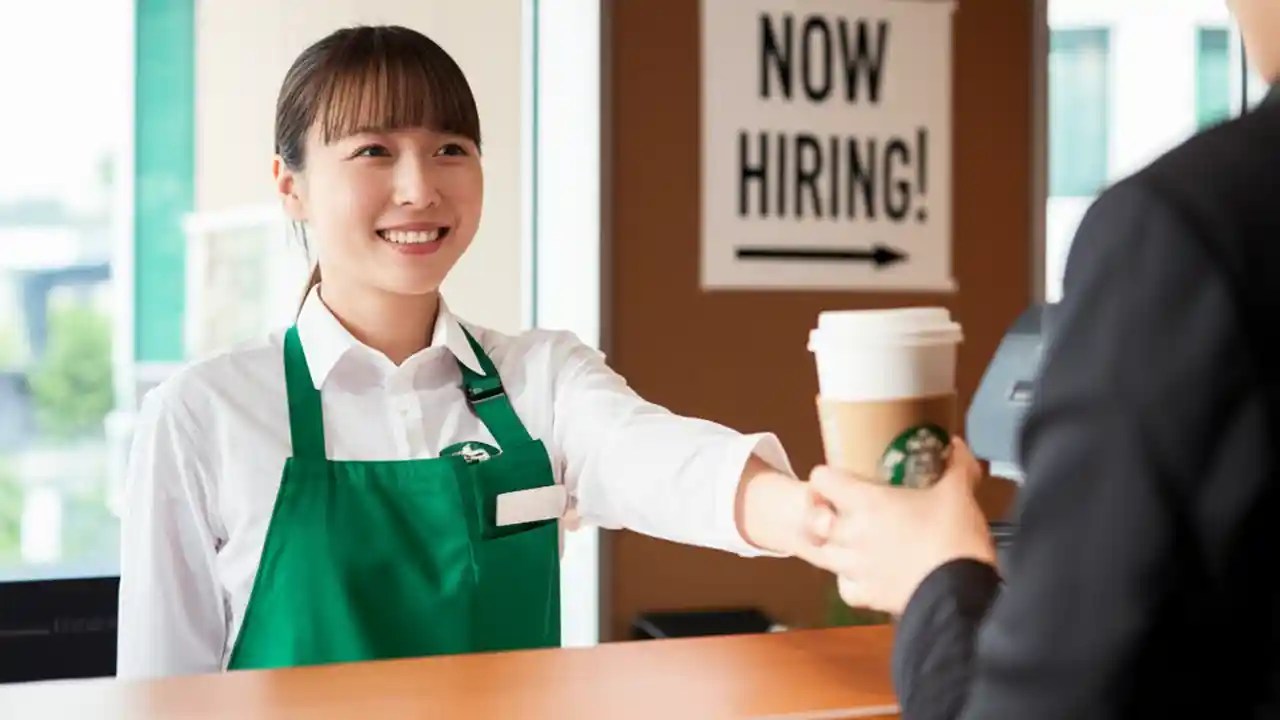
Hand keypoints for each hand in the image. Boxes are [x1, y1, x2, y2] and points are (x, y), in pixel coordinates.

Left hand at [797, 438, 995, 614]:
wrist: (960, 594)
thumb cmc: (953, 536)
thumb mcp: (958, 494)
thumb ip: (957, 466)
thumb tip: (956, 444)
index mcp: (865, 502)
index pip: (822, 479)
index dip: (826, 477)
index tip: (842, 480)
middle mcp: (850, 534)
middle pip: (814, 520)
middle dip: (824, 514)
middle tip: (845, 510)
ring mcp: (854, 568)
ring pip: (824, 555)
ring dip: (834, 546)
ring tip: (855, 541)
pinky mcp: (865, 597)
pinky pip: (844, 587)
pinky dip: (849, 580)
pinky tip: (866, 574)